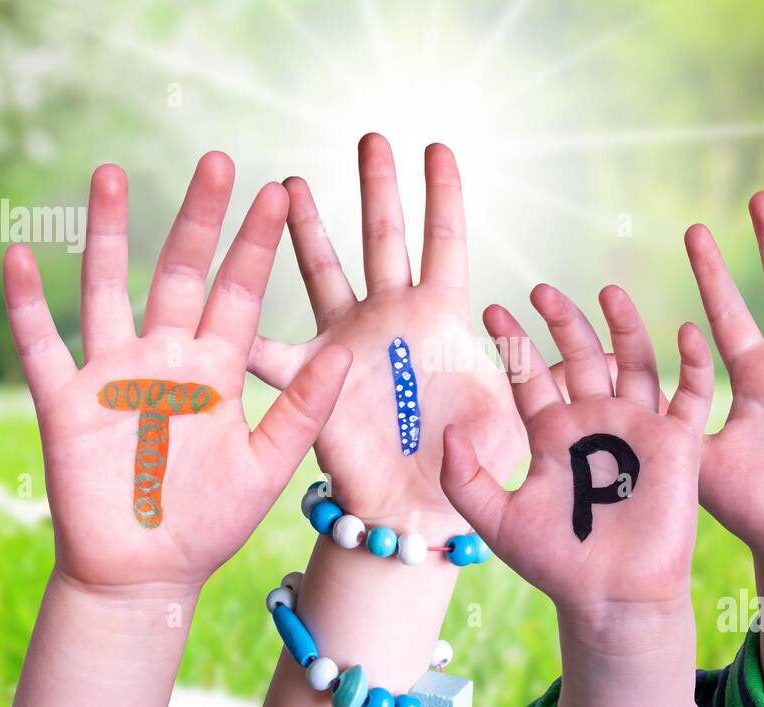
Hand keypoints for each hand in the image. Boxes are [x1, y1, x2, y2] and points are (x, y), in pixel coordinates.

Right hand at [4, 153, 349, 591]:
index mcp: (217, 372)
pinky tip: (18, 258)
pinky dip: (27, 306)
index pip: (240, 294)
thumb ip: (303, 410)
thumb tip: (343, 355)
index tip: (279, 190)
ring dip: (107, 234)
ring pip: (107, 289)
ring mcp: (113, 375)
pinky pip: (41, 347)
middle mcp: (166, 359)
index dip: (257, 244)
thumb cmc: (211, 524)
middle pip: (180, 274)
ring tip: (109, 174)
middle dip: (198, 219)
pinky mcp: (65, 403)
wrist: (147, 576)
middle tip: (218, 160)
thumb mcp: (267, 465)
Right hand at [253, 135, 524, 706]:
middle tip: (371, 136)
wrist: (422, 513)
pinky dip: (248, 332)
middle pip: (381, 238)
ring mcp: (347, 343)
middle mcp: (391, 318)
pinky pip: (272, 355)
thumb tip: (536, 348)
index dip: (441, 193)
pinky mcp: (314, 381)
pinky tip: (227, 300)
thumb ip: (523, 381)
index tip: (438, 145)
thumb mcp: (513, 418)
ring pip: (322, 272)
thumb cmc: (474, 467)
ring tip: (289, 184)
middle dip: (376, 187)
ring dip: (305, 230)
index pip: (444, 240)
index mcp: (441, 317)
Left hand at [441, 284, 713, 706]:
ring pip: (632, 362)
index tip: (491, 311)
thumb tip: (451, 431)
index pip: (530, 377)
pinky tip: (685, 331)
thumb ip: (467, 479)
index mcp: (552, 434)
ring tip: (607, 291)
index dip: (513, 344)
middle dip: (562, 322)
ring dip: (623, 327)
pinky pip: (689, 395)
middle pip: (578, 357)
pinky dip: (692, 364)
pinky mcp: (676, 443)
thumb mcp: (499, 520)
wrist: (613, 596)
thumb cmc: (557, 563)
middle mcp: (593, 422)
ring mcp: (637, 428)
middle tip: (541, 289)